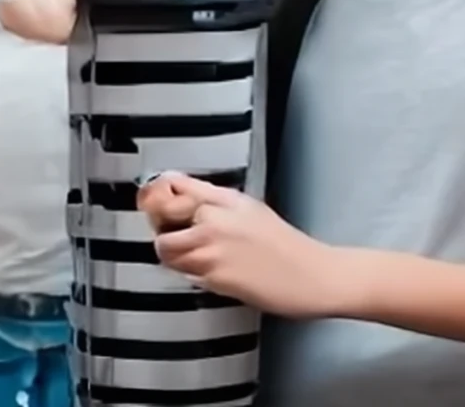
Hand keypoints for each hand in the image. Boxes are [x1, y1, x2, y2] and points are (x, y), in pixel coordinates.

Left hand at [138, 172, 337, 318]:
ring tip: (188, 256)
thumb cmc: (284, 242)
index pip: (174, 185)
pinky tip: (207, 271)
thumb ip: (214, 201)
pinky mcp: (215, 278)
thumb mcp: (248, 208)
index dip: (158, 193)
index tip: (153, 200)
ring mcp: (211, 251)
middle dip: (162, 230)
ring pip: (168, 251)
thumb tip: (181, 194)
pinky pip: (185, 274)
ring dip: (172, 255)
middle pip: (162, 221)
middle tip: (173, 236)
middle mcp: (213, 221)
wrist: (311, 275)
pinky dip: (189, 273)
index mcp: (223, 199)